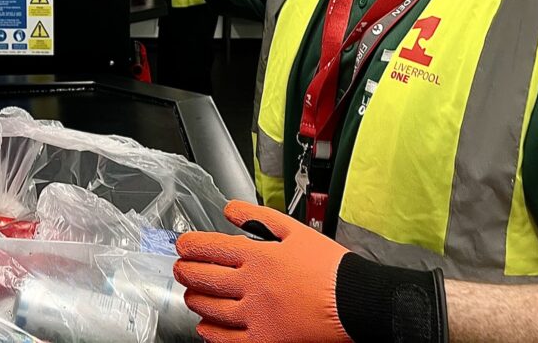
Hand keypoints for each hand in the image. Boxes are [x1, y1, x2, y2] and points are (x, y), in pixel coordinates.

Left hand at [174, 200, 446, 342]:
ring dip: (195, 298)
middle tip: (181, 268)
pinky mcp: (264, 340)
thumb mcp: (294, 230)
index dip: (190, 246)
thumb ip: (258, 218)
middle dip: (186, 271)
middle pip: (204, 277)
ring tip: (191, 293)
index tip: (182, 246)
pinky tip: (206, 325)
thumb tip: (229, 208)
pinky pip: (227, 338)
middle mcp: (252, 285)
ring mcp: (256, 315)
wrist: (356, 303)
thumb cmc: (329, 267)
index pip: (210, 248)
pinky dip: (211, 331)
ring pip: (211, 308)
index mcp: (258, 256)